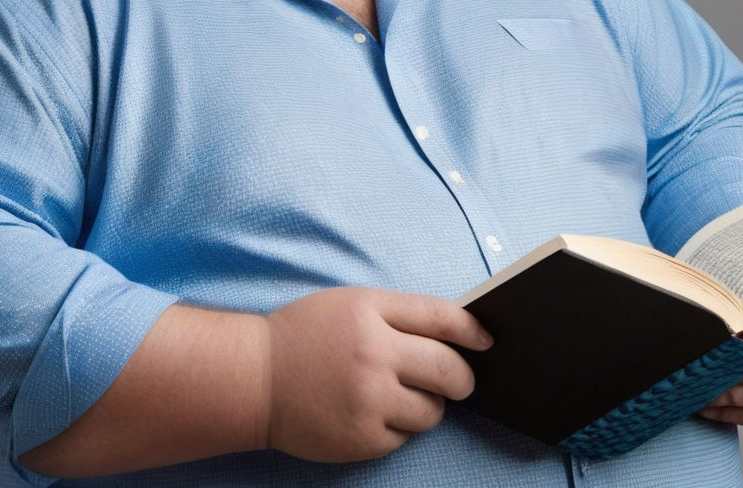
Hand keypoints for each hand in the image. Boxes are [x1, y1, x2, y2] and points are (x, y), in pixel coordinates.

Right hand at [263, 287, 492, 461]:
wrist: (256, 378)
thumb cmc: (307, 334)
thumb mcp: (352, 304)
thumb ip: (400, 314)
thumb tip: (455, 333)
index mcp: (371, 313)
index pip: (442, 318)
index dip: (473, 330)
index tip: (487, 340)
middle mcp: (373, 355)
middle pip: (448, 369)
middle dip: (463, 377)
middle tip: (461, 380)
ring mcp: (368, 400)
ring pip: (432, 410)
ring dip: (429, 403)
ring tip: (405, 394)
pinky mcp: (360, 438)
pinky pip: (405, 436)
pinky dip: (400, 426)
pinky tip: (377, 412)